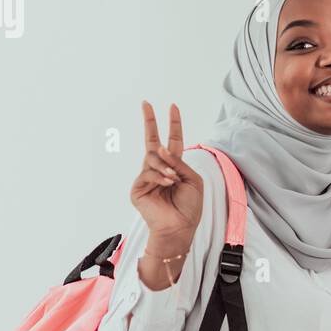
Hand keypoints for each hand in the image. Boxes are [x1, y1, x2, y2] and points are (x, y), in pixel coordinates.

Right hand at [131, 101, 204, 253]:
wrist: (180, 227)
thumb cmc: (189, 206)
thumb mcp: (192, 179)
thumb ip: (179, 162)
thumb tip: (161, 150)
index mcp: (174, 166)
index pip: (172, 141)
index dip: (173, 124)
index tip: (172, 107)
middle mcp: (158, 169)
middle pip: (151, 140)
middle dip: (149, 121)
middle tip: (145, 103)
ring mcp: (146, 178)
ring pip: (152, 158)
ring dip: (165, 166)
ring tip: (173, 179)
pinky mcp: (138, 188)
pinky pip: (148, 172)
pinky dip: (160, 176)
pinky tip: (167, 184)